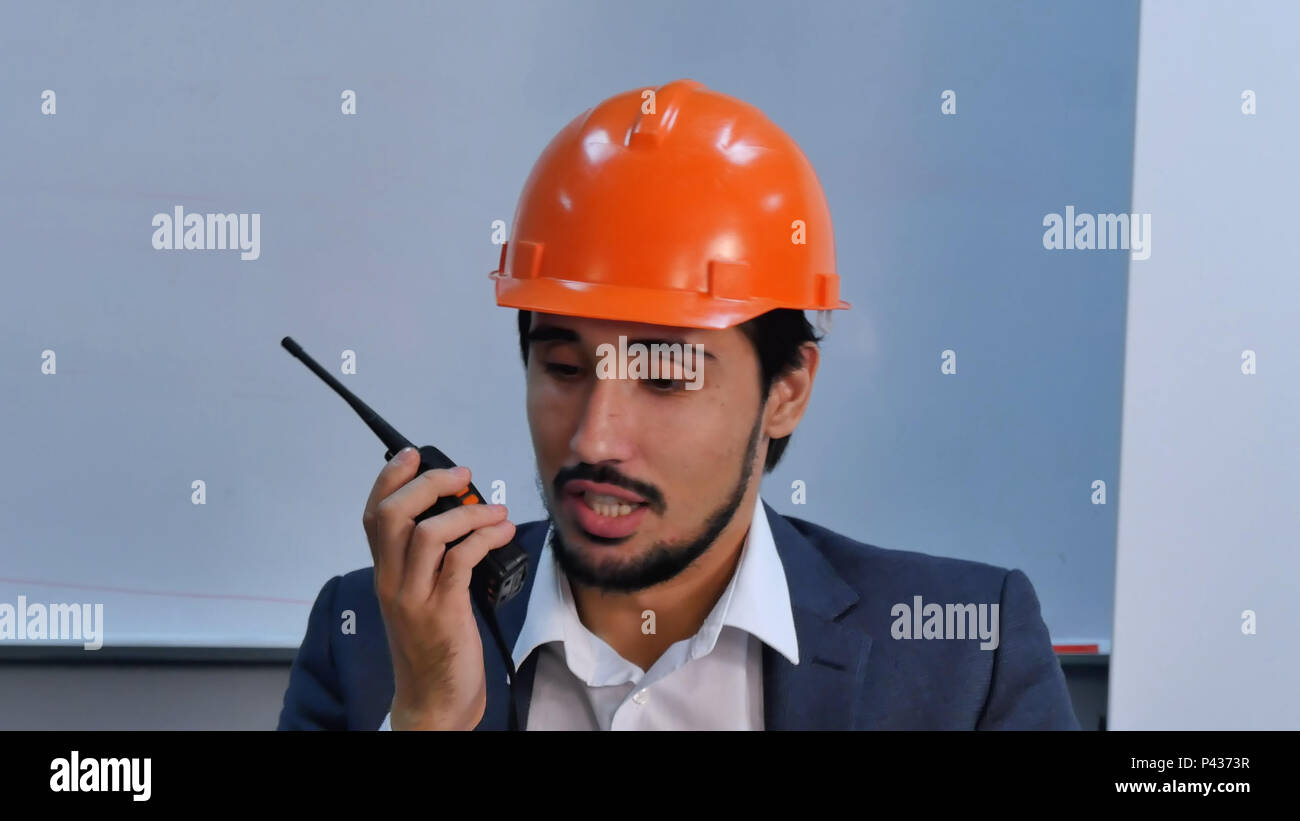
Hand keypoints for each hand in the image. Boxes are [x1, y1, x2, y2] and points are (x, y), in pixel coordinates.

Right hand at [361, 447, 515, 729]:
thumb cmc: (434, 644)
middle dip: (429, 483)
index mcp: (384, 574)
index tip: (413, 454)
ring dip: (468, 512)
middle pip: (392, 515)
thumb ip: (428, 559)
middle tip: (462, 475)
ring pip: (428, 534)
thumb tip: (455, 513)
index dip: (389, 478)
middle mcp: (392, 582)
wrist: (435, 699)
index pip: (373, 515)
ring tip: (496, 512)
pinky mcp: (443, 612)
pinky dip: (485, 537)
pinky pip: (461, 561)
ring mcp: (415, 598)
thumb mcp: (420, 595)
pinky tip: (503, 533)